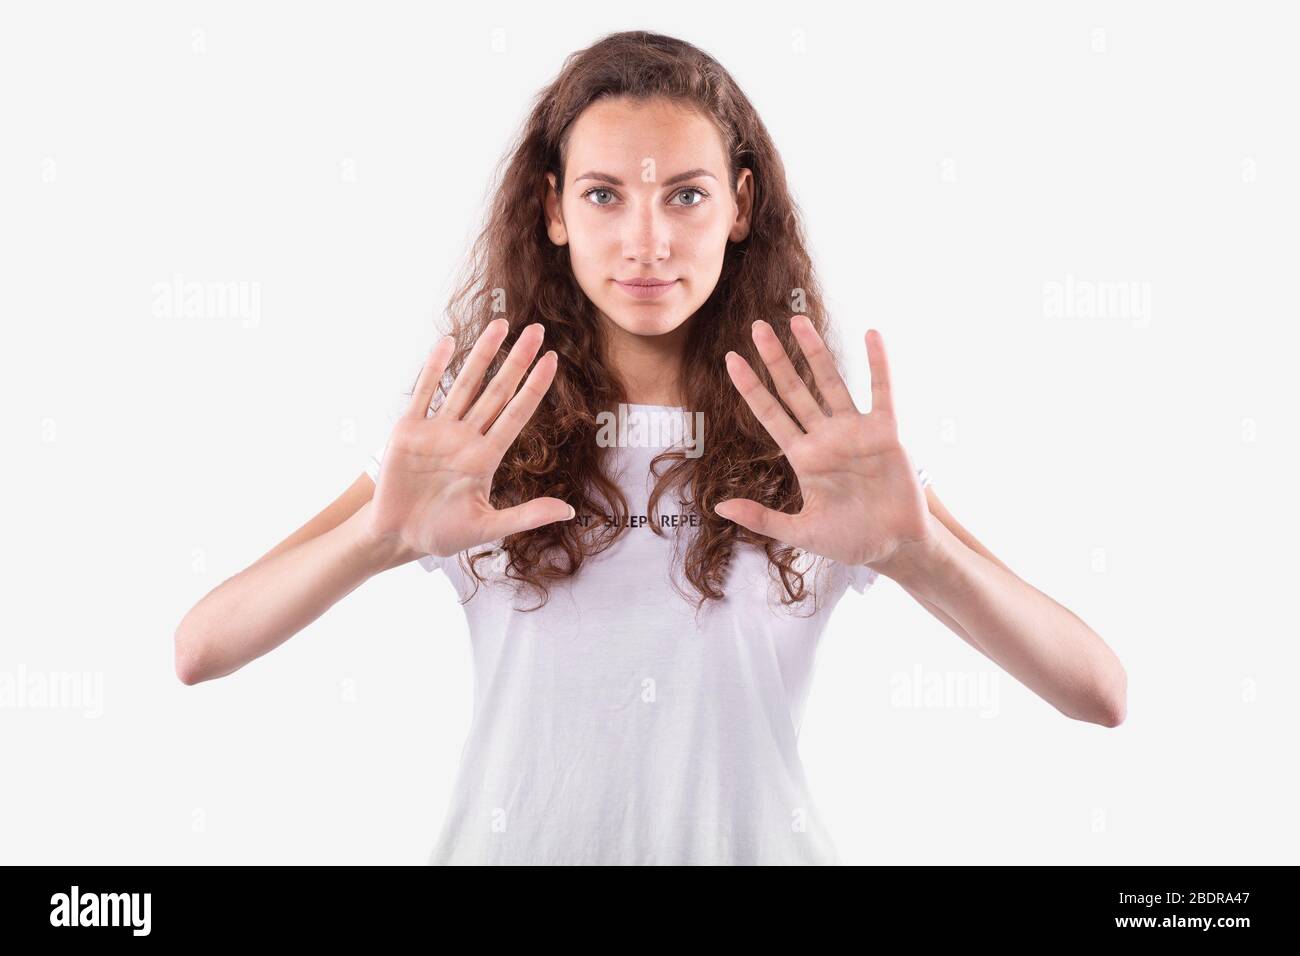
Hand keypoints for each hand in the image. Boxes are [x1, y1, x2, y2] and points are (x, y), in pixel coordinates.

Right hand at [364, 317, 573, 559]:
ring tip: (500, 324)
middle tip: (537, 329)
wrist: (398, 538)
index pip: (516, 414)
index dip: (534, 387)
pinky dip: (435, 367)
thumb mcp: (487, 527)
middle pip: (496, 391)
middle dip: (516, 360)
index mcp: (486, 457)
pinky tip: (449, 342)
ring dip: (482, 355)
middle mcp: (465, 437)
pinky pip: (425, 392)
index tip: (553, 360)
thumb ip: (526, 515)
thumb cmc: (442, 534)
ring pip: (464, 385)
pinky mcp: (409, 431)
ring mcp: (437, 431)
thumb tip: (570, 512)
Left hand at [716, 316, 933, 570]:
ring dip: (816, 351)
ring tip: (798, 320)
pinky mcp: (886, 433)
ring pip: (831, 382)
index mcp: (803, 457)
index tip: (731, 359)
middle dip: (776, 358)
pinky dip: (877, 363)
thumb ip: (761, 519)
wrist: (894, 546)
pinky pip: (881, 391)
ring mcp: (855, 431)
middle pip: (795, 389)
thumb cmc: (848, 539)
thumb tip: (717, 507)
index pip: (770, 414)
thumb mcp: (800, 532)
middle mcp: (825, 437)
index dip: (751, 387)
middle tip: (757, 326)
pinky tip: (871, 334)